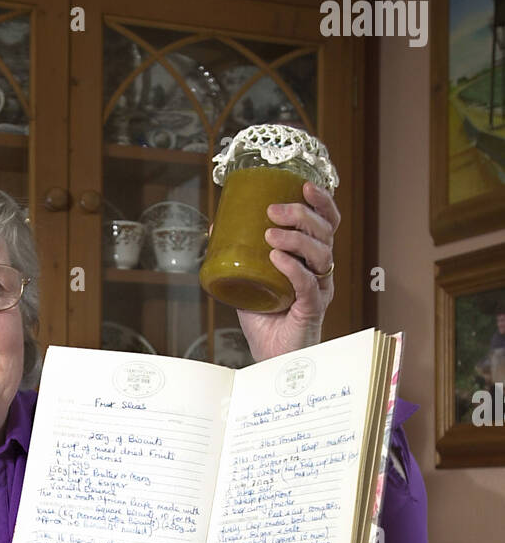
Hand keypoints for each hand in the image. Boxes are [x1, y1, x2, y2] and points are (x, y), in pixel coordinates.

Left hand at [239, 181, 340, 362]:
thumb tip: (216, 225)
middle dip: (301, 214)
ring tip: (269, 235)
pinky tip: (276, 258)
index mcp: (311, 259)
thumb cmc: (265, 321)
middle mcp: (320, 271)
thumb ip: (239, 255)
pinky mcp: (312, 309)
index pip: (327, 223)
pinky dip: (293, 268)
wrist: (268, 357)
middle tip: (274, 210)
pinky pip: (309, 283)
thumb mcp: (249, 279)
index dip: (321, 201)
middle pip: (325, 232)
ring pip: (320, 254)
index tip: (304, 185)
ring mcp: (319, 289)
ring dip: (295, 238)